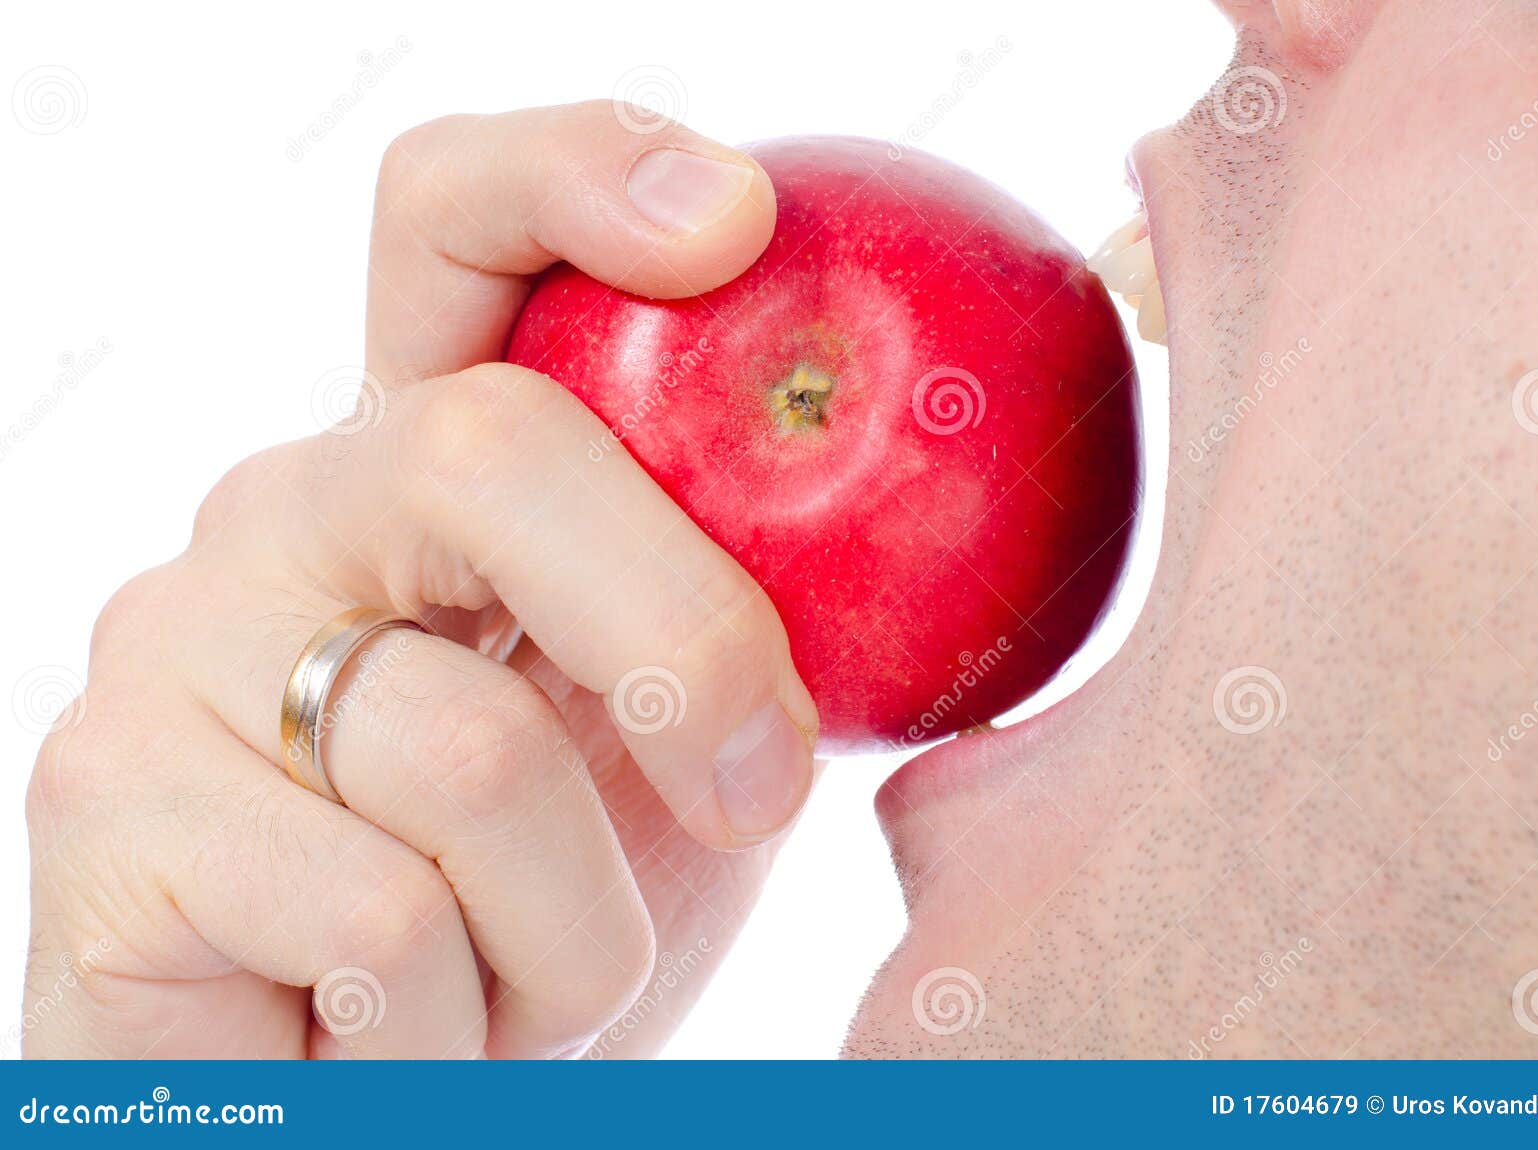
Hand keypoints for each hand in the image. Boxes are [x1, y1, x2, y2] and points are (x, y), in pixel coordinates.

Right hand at [24, 102, 815, 1058]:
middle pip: (487, 447)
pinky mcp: (99, 817)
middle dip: (680, 636)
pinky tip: (416, 1033)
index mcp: (429, 475)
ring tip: (530, 978)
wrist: (393, 1095)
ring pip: (475, 754)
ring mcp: (170, 656)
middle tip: (759, 784)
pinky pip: (383, 914)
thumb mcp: (670, 743)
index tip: (736, 221)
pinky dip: (469, 1020)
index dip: (581, 169)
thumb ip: (738, 614)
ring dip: (580, 926)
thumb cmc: (555, 910)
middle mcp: (282, 518)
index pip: (453, 225)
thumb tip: (926, 524)